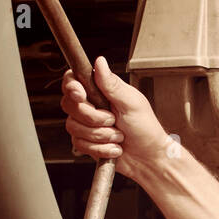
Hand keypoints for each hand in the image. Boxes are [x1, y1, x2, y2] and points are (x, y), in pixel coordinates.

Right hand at [61, 56, 174, 179]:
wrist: (149, 157)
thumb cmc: (146, 128)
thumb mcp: (132, 102)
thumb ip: (112, 84)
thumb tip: (100, 62)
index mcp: (101, 91)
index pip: (73, 80)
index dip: (72, 87)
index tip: (81, 95)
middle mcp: (91, 105)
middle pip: (70, 105)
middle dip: (93, 118)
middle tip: (113, 120)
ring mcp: (87, 124)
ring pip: (74, 127)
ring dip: (101, 135)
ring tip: (118, 135)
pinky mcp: (86, 142)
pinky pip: (80, 144)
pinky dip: (101, 148)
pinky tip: (114, 146)